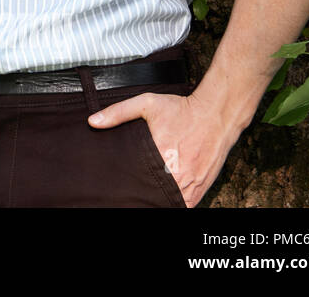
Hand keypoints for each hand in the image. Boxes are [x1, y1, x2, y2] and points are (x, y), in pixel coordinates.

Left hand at [87, 87, 244, 206]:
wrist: (216, 114)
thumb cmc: (182, 109)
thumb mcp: (147, 104)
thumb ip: (118, 112)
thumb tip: (93, 122)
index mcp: (161, 157)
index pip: (139, 183)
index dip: (129, 187)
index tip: (122, 186)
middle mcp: (178, 175)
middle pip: (154, 196)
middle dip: (143, 194)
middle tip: (131, 192)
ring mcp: (192, 183)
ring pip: (171, 203)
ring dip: (160, 200)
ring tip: (147, 195)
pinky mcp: (203, 186)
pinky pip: (188, 204)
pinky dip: (177, 203)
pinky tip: (165, 198)